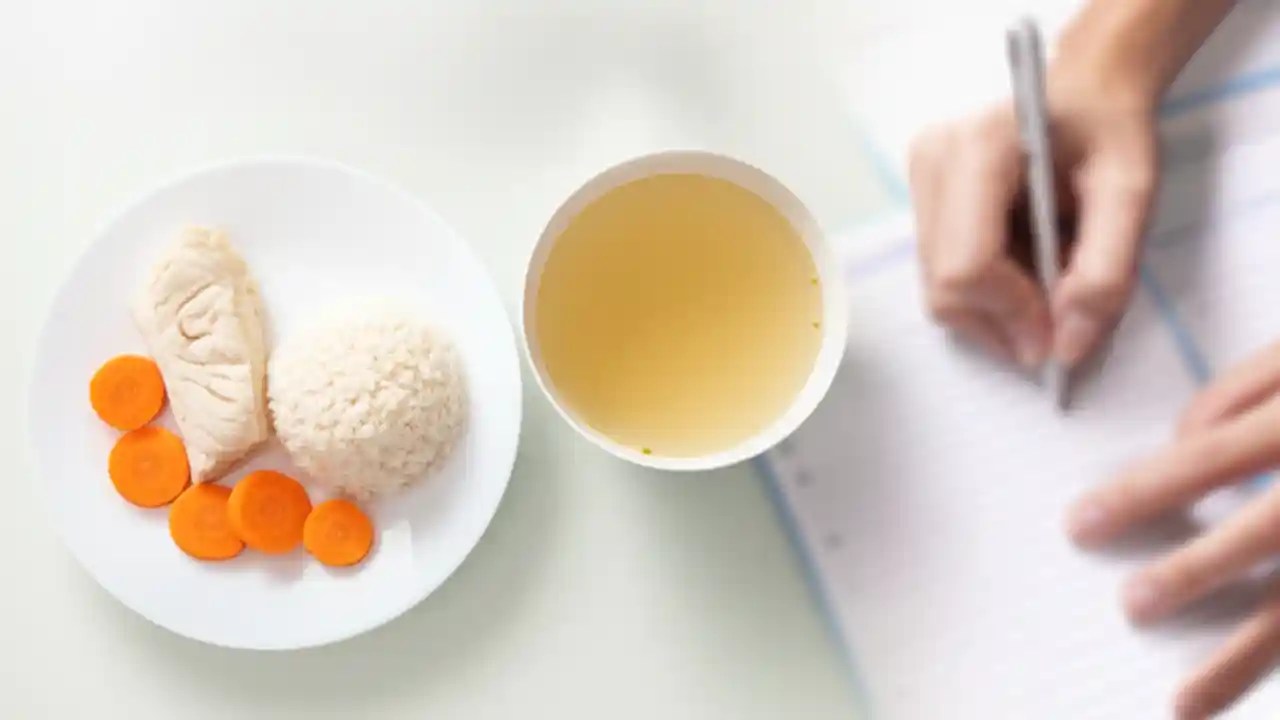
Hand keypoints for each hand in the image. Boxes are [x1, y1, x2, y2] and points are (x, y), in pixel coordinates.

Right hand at [909, 72, 1157, 367]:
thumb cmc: (1110, 130)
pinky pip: (942, 274)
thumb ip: (1106, 273)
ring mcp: (918, 180)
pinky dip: (987, 291)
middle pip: (945, 287)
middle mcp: (930, 163)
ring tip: (1045, 279)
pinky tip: (1022, 265)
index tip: (1060, 335)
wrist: (1085, 89)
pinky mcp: (920, 198)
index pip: (968, 265)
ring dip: (996, 309)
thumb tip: (1069, 350)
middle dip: (1003, 322)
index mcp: (977, 149)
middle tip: (1058, 324)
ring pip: (938, 289)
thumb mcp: (1131, 194)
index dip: (1013, 315)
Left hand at [1068, 341, 1279, 718]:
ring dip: (1247, 657)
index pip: (1209, 457)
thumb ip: (1237, 392)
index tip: (1082, 524)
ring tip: (1188, 699)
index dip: (1140, 494)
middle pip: (1267, 534)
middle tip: (1133, 604)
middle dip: (1194, 574)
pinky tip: (1253, 685)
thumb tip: (1180, 442)